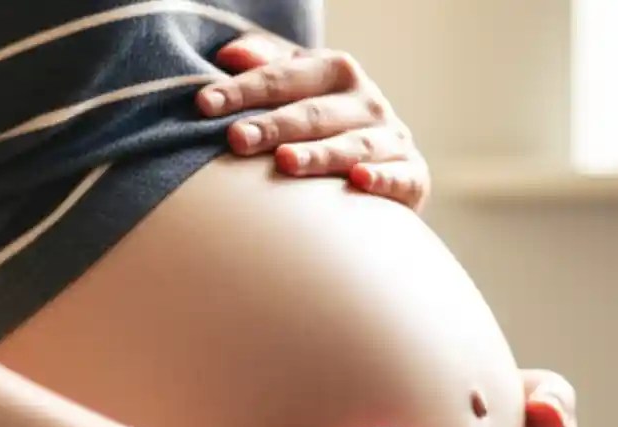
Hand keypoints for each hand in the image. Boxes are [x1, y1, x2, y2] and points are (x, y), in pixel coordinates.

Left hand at [197, 33, 430, 209]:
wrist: (386, 162)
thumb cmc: (325, 121)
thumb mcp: (297, 85)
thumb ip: (266, 65)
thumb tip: (229, 54)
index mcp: (337, 70)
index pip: (284, 76)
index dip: (243, 89)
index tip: (205, 105)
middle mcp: (368, 101)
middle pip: (314, 113)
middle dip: (274, 125)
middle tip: (238, 139)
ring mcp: (392, 138)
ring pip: (353, 145)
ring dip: (319, 154)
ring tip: (285, 162)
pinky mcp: (413, 174)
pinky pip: (398, 176)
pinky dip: (381, 178)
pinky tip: (359, 180)